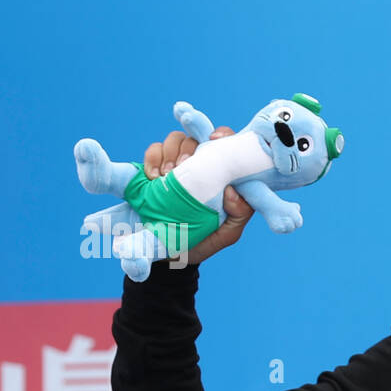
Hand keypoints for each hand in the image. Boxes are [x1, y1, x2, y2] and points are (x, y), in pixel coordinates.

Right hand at [142, 127, 252, 265]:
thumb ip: (238, 214)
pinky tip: (153, 178)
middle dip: (189, 148)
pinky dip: (152, 159)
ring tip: (167, 176)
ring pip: (176, 139)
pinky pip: (154, 150)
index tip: (213, 140)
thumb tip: (233, 192)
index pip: (227, 145)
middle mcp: (201, 165)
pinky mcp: (154, 168)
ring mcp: (177, 165)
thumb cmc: (203, 240)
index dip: (223, 136)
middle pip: (198, 137)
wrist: (167, 255)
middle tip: (181, 167)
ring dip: (170, 153)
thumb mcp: (226, 233)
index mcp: (223, 176)